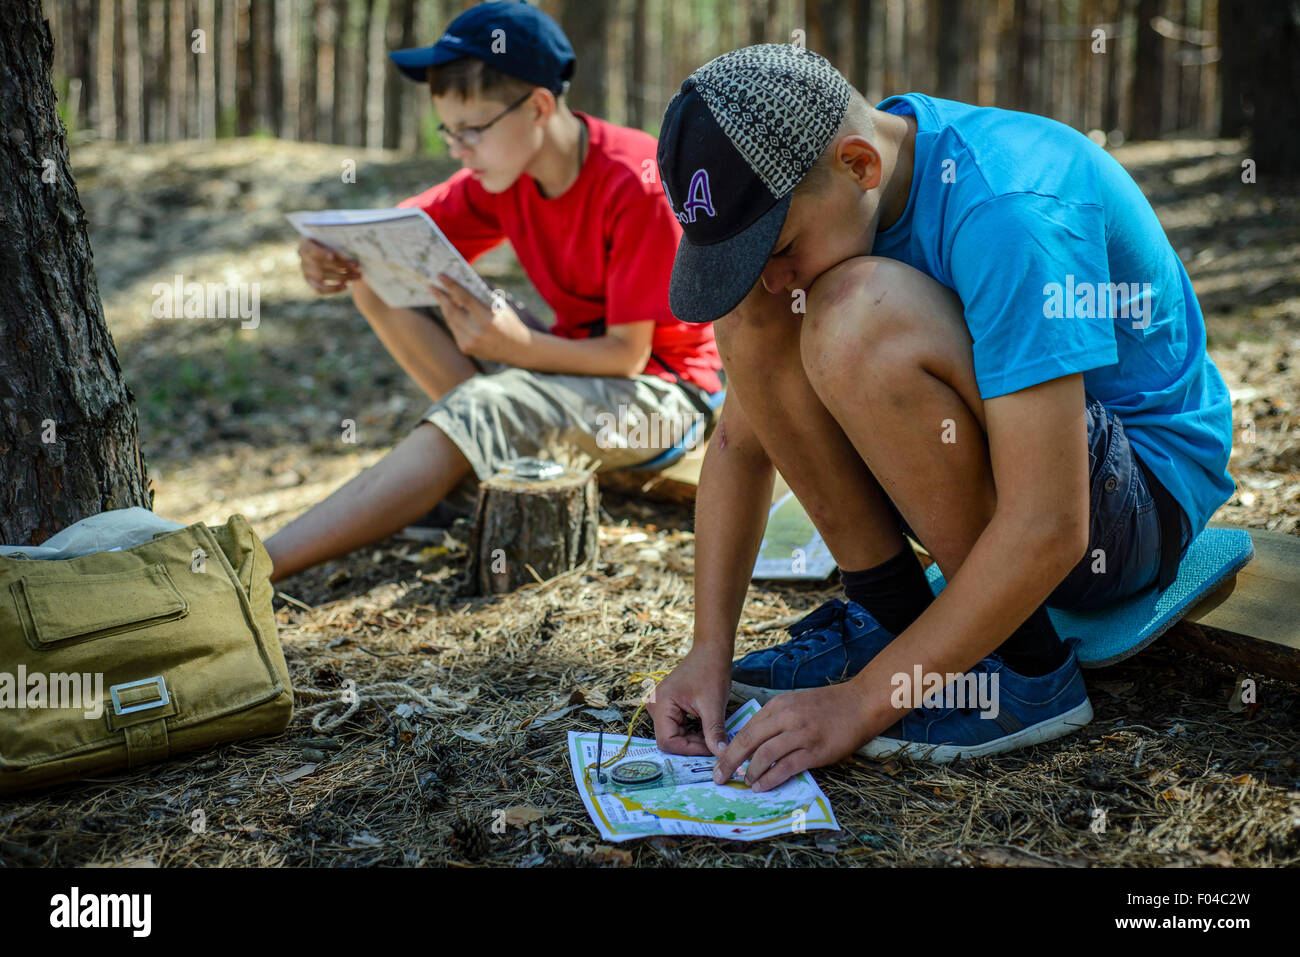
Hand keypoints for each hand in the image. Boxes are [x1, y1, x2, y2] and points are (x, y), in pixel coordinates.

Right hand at [298, 238, 359, 293]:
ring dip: (341, 276)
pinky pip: (319, 289)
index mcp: (306, 243)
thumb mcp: (333, 240)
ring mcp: (305, 269)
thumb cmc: (332, 242)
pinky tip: (345, 286)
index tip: (332, 256)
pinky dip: (333, 289)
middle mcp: (303, 256)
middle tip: (356, 266)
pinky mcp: (309, 280)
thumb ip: (339, 246)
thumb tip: (354, 260)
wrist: (326, 251)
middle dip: (341, 265)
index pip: (311, 249)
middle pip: (320, 263)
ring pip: (322, 276)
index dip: (321, 253)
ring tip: (356, 275)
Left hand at [431, 274, 531, 362]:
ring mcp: (470, 343)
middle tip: (432, 287)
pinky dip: (453, 320)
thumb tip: (460, 282)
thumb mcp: (500, 306)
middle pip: (452, 311)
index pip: (465, 299)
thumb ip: (481, 296)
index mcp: (488, 319)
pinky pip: (455, 330)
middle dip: (441, 297)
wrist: (517, 348)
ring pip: (451, 321)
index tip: (441, 276)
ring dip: (445, 308)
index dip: (451, 286)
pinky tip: (452, 312)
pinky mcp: (466, 349)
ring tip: (440, 296)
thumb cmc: (509, 322)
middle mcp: (477, 332)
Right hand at [647, 647, 732, 757]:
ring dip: (694, 740)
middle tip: (715, 746)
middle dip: (693, 746)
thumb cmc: (711, 672)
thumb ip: (714, 731)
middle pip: (670, 740)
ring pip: (675, 736)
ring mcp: (660, 706)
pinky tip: (707, 730)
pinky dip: (693, 733)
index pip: (668, 741)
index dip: (689, 750)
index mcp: (660, 705)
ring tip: (713, 737)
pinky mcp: (668, 707)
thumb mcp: (713, 705)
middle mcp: (655, 707)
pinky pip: (678, 728)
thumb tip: (722, 755)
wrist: (711, 652)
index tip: (712, 751)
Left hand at [713, 681, 886, 791]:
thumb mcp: (796, 702)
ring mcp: (800, 733)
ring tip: (746, 783)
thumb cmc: (829, 705)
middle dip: (729, 761)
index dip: (730, 747)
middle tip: (719, 777)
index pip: (746, 728)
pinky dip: (770, 778)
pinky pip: (785, 767)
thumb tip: (755, 742)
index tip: (720, 761)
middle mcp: (786, 717)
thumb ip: (777, 719)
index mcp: (778, 705)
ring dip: (751, 772)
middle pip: (748, 740)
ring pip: (764, 754)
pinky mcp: (815, 750)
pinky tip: (762, 786)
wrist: (861, 703)